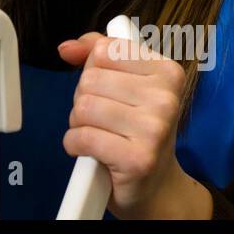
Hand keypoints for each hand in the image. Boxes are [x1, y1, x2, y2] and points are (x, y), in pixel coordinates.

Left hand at [57, 31, 210, 218]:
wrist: (156, 185)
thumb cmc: (136, 130)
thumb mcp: (124, 82)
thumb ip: (96, 54)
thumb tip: (66, 47)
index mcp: (167, 72)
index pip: (104, 50)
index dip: (94, 71)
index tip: (109, 90)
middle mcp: (166, 99)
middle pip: (90, 79)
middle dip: (84, 99)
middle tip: (104, 119)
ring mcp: (154, 129)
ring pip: (83, 107)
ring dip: (79, 123)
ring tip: (99, 134)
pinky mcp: (138, 159)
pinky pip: (81, 137)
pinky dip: (75, 144)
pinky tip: (90, 151)